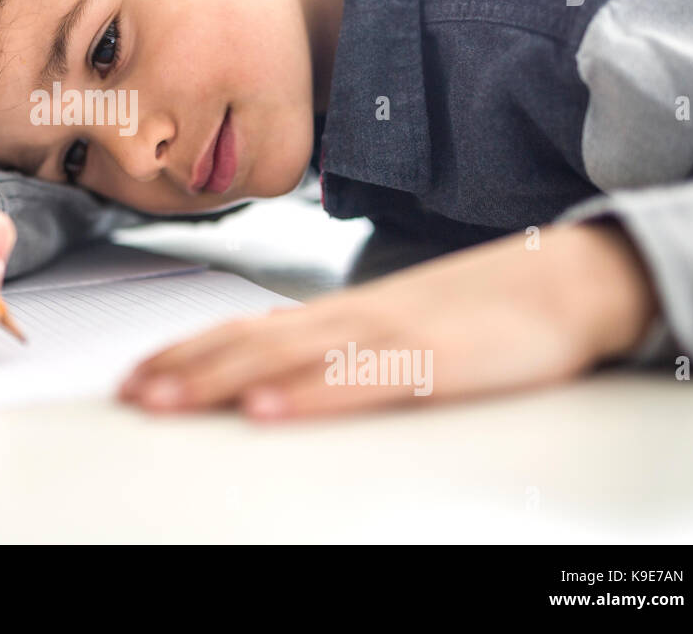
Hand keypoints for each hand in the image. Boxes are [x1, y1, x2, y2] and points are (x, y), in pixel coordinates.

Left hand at [118, 221, 658, 420]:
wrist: (565, 282)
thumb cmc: (475, 311)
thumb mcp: (391, 329)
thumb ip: (334, 347)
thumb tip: (271, 372)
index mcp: (339, 314)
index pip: (243, 330)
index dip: (184, 352)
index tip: (133, 374)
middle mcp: (349, 319)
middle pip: (249, 344)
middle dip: (182, 370)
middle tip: (127, 395)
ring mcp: (389, 336)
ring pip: (288, 358)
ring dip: (220, 380)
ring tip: (165, 400)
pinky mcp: (433, 362)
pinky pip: (361, 380)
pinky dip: (308, 395)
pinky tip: (267, 410)